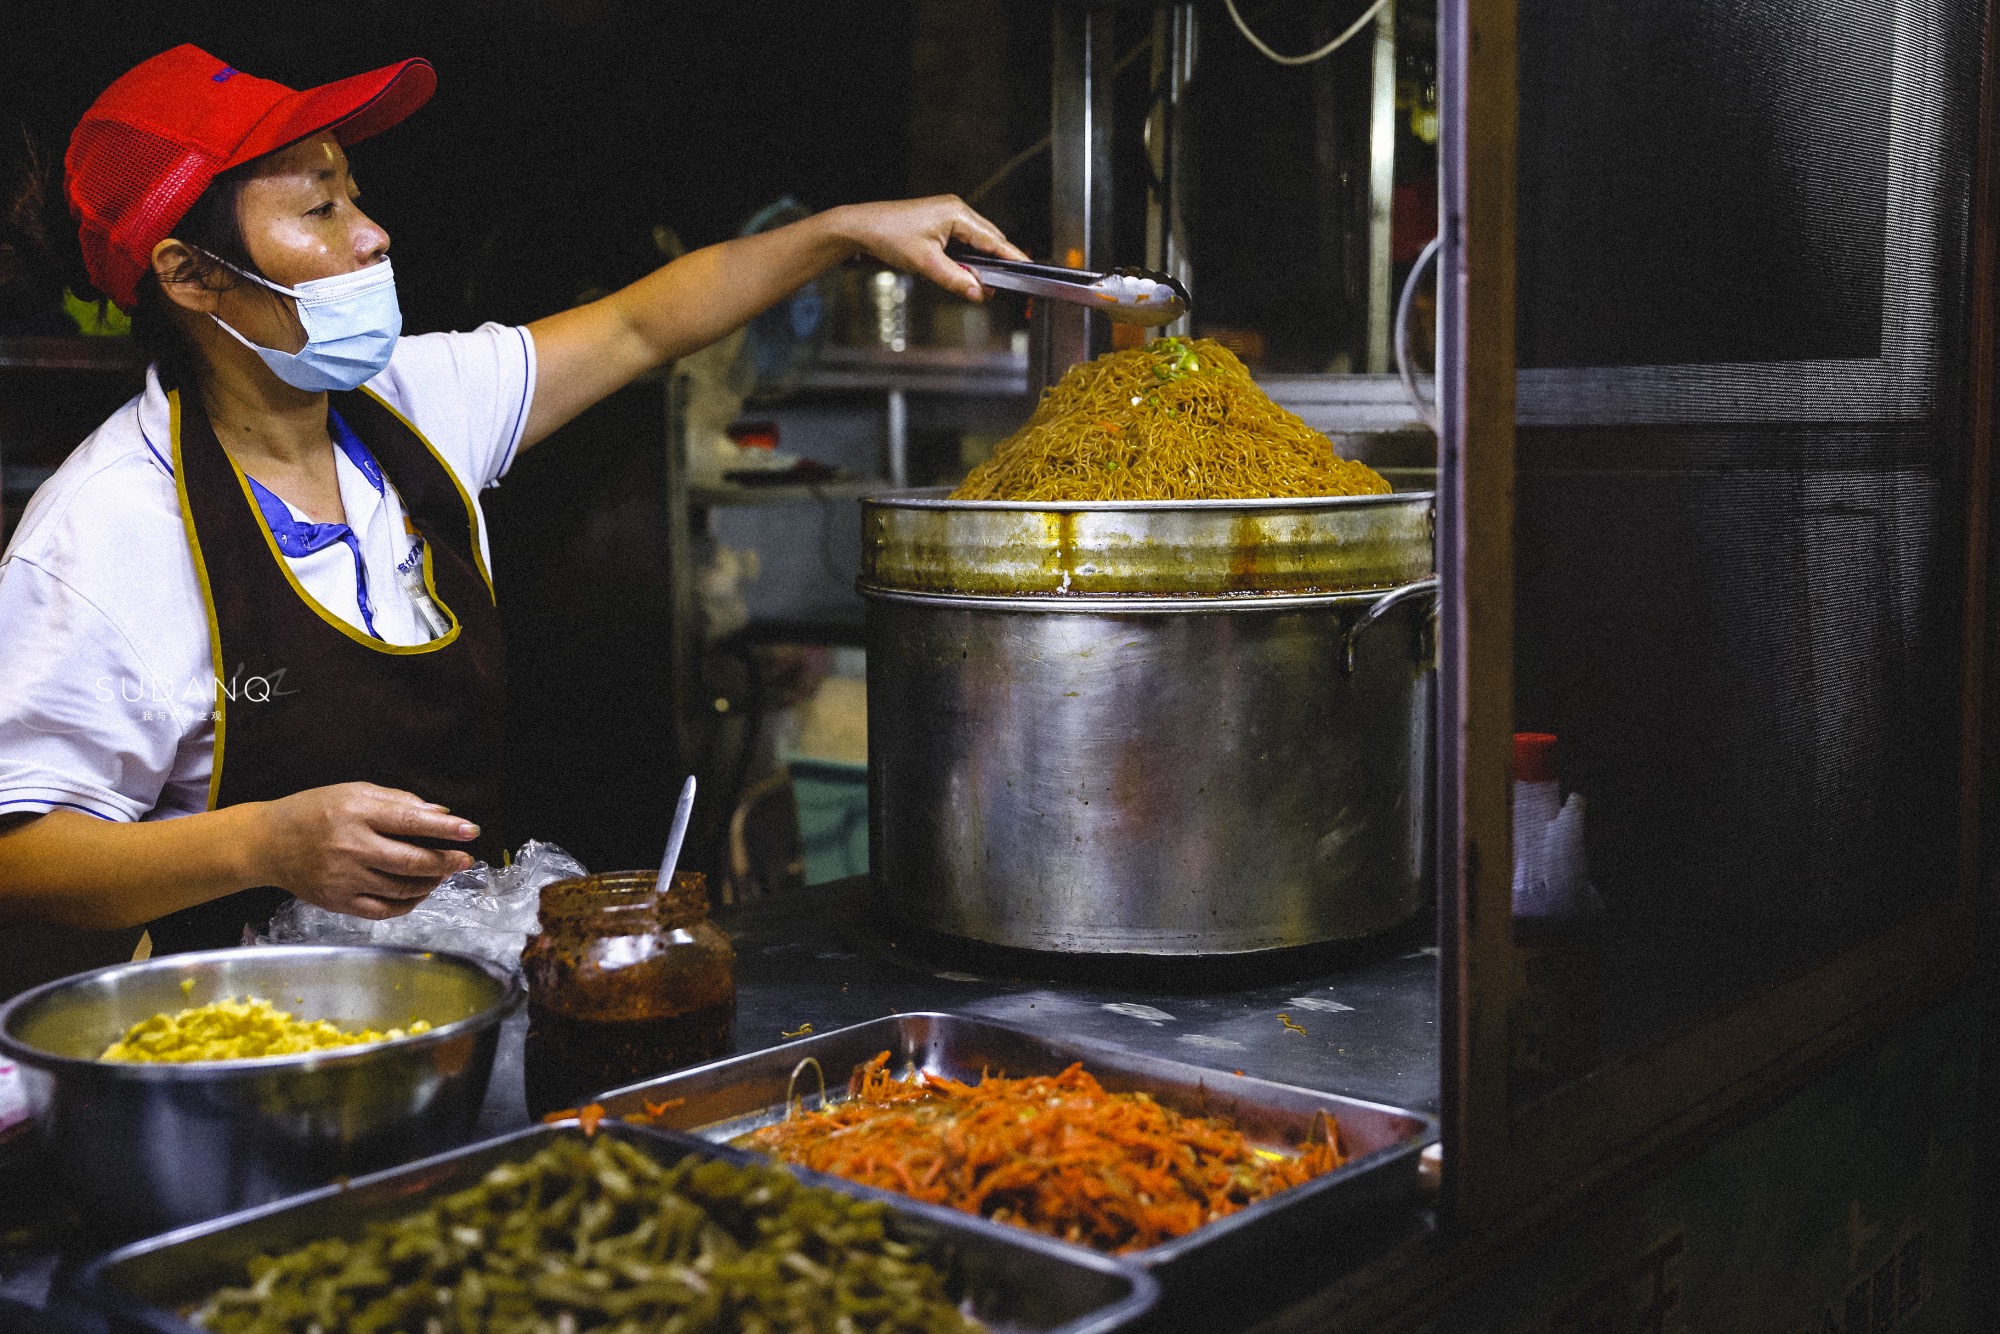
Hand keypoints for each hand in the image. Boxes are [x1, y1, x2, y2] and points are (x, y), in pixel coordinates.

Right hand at [251, 783, 478, 919]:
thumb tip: (440, 814)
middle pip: (412, 861)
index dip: (446, 829)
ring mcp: (344, 878)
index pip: (411, 822)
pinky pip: (384, 910)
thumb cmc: (314, 811)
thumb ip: (398, 802)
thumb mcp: (354, 792)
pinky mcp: (338, 901)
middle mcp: (351, 847)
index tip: (471, 831)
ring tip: (441, 873)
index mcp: (357, 813)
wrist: (267, 843)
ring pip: (402, 888)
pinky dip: (408, 904)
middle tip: (464, 859)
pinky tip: (418, 892)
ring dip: (431, 882)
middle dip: (446, 861)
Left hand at [829, 196, 1028, 301]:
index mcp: (957, 214)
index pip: (993, 240)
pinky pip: (962, 242)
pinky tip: (963, 272)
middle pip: (988, 240)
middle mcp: (956, 210)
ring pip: (975, 243)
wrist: (862, 227)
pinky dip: (965, 259)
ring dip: (977, 264)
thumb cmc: (889, 236)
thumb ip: (955, 279)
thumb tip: (978, 292)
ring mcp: (947, 215)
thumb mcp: (926, 264)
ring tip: (978, 285)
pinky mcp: (939, 223)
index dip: (1011, 257)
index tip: (1027, 270)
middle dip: (994, 265)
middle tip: (997, 289)